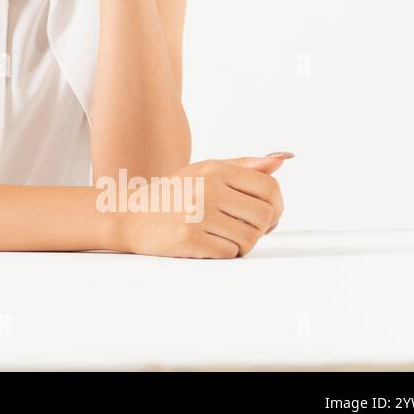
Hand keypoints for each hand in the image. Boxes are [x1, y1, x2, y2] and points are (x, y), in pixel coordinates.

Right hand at [117, 153, 290, 258]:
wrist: (131, 215)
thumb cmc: (174, 193)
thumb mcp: (205, 171)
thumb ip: (245, 167)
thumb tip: (282, 160)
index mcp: (215, 169)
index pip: (270, 189)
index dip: (276, 207)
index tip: (266, 216)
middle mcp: (207, 188)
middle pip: (264, 216)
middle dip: (259, 228)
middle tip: (242, 228)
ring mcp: (197, 213)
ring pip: (250, 238)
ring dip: (242, 243)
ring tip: (222, 236)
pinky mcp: (189, 238)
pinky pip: (230, 253)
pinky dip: (224, 253)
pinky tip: (207, 244)